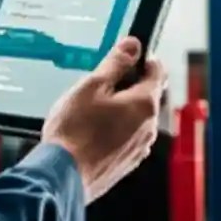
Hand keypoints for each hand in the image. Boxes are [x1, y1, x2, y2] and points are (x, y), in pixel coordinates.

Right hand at [40, 37, 165, 203]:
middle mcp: (149, 127)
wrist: (63, 175)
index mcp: (144, 104)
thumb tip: (132, 45)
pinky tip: (92, 131)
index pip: (158, 72)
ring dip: (121, 110)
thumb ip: (115, 64)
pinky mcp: (127, 163)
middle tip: (101, 85)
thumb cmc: (74, 132)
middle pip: (147, 96)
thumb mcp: (91, 86)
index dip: (145, 59)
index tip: (130, 56)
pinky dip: (116, 130)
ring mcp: (139, 148)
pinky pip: (128, 138)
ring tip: (92, 111)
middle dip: (129, 86)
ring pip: (137, 118)